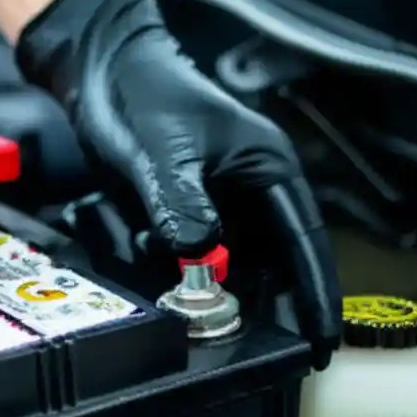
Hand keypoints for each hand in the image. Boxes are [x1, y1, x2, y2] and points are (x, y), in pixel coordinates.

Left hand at [15, 0, 341, 367]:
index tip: (318, 341)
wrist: (99, 74)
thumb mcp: (164, 152)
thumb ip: (182, 202)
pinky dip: (173, 265)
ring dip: (207, 283)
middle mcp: (248, 190)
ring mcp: (214, 202)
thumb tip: (200, 250)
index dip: (313, 294)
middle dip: (254, 298)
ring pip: (225, 262)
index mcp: (268, 169)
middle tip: (241, 336)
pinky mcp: (179, 210)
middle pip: (268, 262)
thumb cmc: (145, 94)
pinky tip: (152, 257)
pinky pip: (187, 252)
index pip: (304, 242)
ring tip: (189, 301)